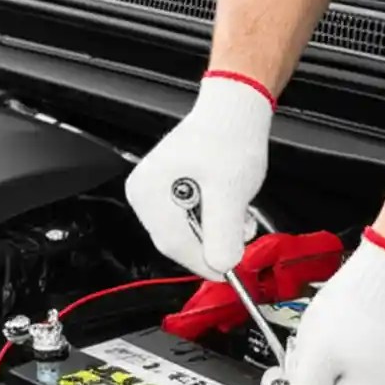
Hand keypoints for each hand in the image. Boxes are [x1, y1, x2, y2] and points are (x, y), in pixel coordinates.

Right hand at [125, 74, 273, 279]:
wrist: (234, 114)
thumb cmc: (229, 139)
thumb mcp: (230, 191)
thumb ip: (223, 231)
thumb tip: (222, 263)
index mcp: (149, 192)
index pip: (174, 244)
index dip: (205, 261)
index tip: (229, 270)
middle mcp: (145, 195)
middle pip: (177, 241)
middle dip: (211, 244)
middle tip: (239, 234)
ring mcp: (155, 195)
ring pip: (185, 234)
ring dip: (215, 233)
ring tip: (237, 212)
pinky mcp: (169, 195)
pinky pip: (188, 222)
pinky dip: (212, 223)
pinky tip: (227, 207)